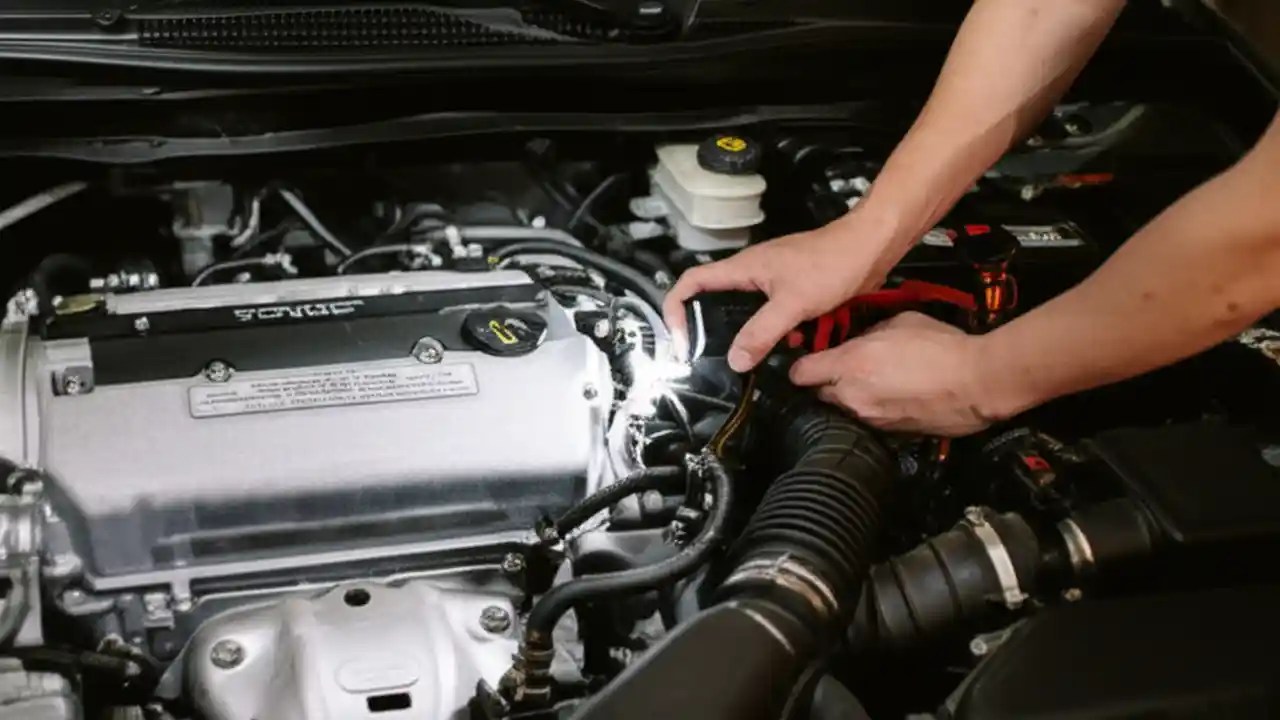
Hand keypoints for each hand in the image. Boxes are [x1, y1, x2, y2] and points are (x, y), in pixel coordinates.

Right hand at [663, 208, 909, 371]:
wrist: (871, 247)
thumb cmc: (831, 264)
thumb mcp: (792, 303)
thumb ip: (761, 333)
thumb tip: (734, 362)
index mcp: (742, 268)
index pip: (691, 282)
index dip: (676, 309)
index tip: (680, 340)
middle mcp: (751, 273)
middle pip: (716, 302)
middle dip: (714, 331)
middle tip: (713, 360)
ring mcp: (772, 281)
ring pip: (748, 313)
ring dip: (753, 335)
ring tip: (755, 360)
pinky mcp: (793, 290)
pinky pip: (773, 316)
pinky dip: (778, 332)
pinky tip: (791, 347)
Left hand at [789, 312, 1001, 436]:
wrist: (978, 382)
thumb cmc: (941, 346)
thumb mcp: (899, 322)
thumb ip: (868, 333)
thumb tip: (857, 342)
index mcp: (849, 364)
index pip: (800, 373)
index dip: (801, 367)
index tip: (807, 362)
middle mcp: (851, 396)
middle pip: (819, 395)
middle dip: (826, 383)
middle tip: (844, 370)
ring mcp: (870, 419)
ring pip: (844, 409)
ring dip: (851, 397)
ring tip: (875, 383)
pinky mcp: (890, 434)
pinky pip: (869, 420)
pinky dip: (874, 410)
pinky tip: (893, 398)